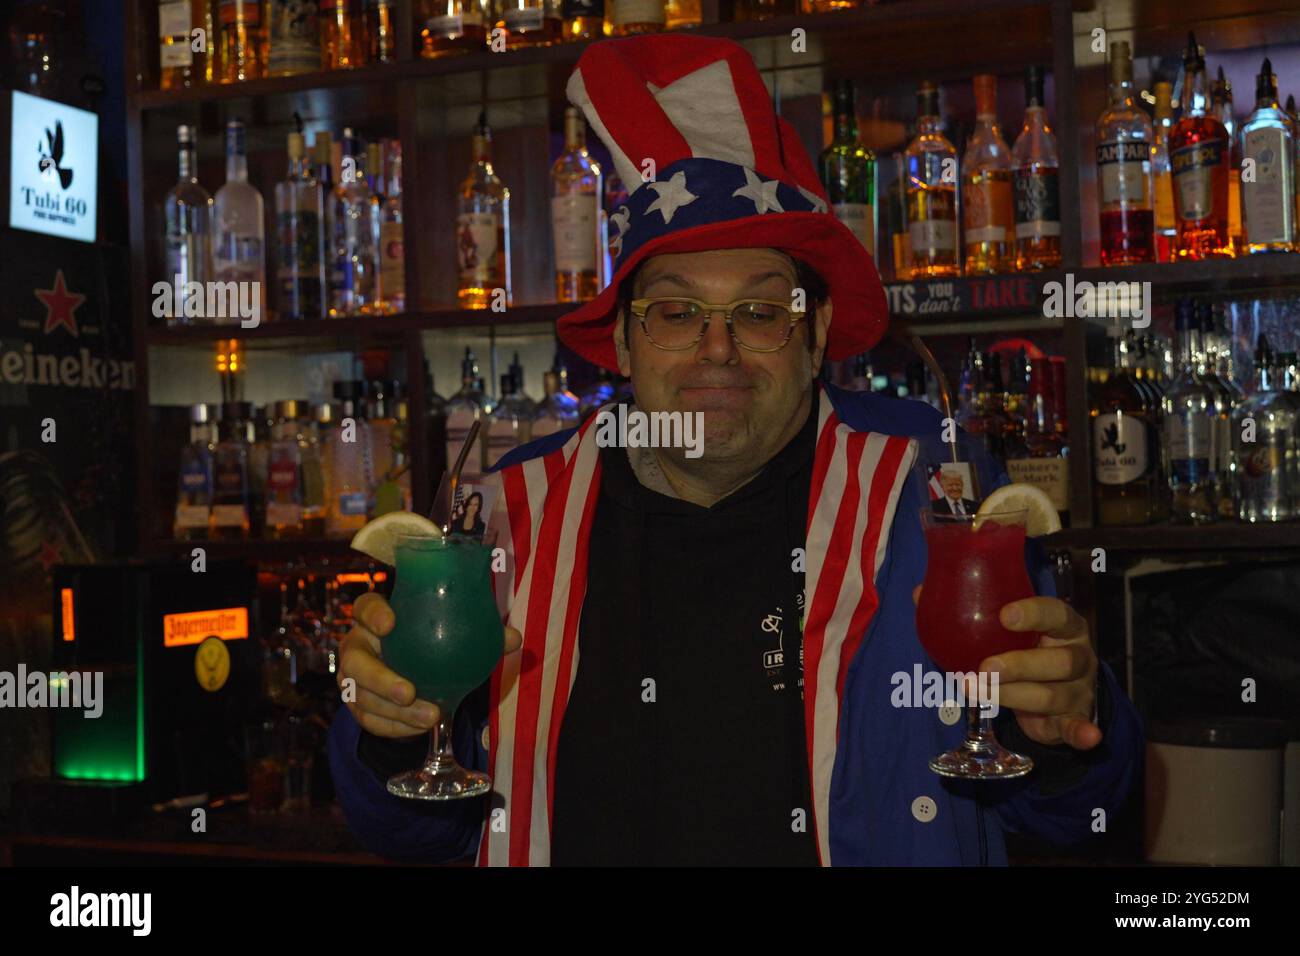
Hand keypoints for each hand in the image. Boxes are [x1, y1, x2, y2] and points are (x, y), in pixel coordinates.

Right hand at [337, 591, 522, 738]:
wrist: (409, 671)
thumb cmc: (431, 642)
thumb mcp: (451, 633)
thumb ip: (481, 634)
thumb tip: (514, 638)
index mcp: (377, 618)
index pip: (364, 607)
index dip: (373, 614)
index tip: (391, 623)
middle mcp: (358, 645)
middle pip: (354, 661)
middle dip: (380, 679)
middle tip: (410, 693)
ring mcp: (351, 677)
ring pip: (360, 696)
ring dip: (394, 712)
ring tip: (429, 718)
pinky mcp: (356, 705)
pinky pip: (369, 720)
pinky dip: (394, 728)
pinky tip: (419, 729)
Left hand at [983, 597, 1100, 750]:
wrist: (1055, 690)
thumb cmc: (1025, 650)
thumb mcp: (1006, 631)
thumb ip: (969, 614)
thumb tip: (918, 592)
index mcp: (1064, 626)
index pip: (1056, 614)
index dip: (1034, 614)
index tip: (1004, 616)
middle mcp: (1078, 656)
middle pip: (1059, 661)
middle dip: (1019, 665)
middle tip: (984, 668)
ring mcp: (1079, 690)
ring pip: (1051, 695)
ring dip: (1011, 695)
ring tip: (974, 692)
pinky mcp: (1074, 718)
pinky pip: (1076, 727)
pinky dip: (1081, 733)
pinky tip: (1088, 737)